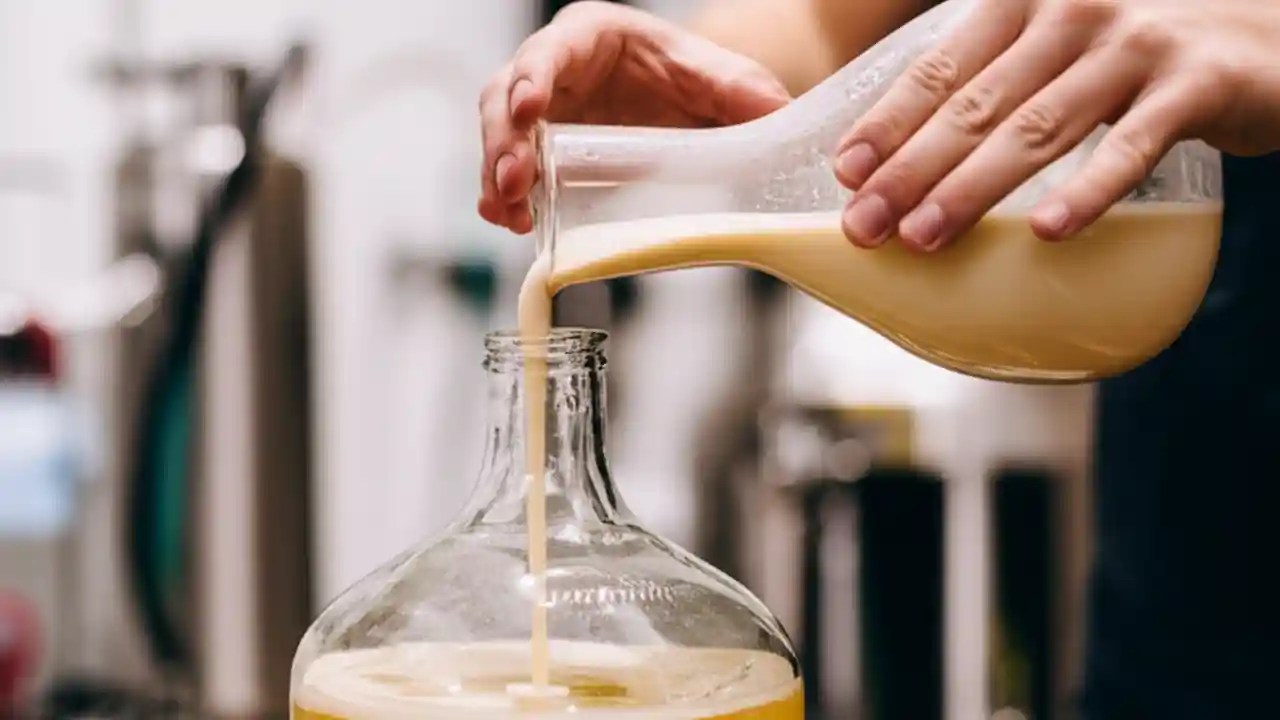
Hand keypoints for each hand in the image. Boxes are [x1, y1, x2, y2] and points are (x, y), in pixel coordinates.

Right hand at [478, 1, 789, 233]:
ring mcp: (542, 113)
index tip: (528, 111)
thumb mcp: (724, 80)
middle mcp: (554, 70)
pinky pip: (510, 173)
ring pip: (498, 137)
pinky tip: (512, 223)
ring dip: (497, 176)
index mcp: (589, 36)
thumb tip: (781, 114)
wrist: (689, 107)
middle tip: (514, 182)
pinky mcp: (541, 153)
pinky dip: (505, 200)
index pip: (547, 52)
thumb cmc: (696, 79)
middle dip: (503, 141)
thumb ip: (745, 92)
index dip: (531, 79)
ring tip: (510, 216)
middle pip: (504, 97)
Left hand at [833, 0, 1279, 250]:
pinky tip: (1050, 232)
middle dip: (911, 170)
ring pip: (1038, 127)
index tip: (847, 175)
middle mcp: (1072, 12)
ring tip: (923, 238)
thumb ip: (997, 83)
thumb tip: (910, 161)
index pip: (940, 67)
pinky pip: (1132, 146)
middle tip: (865, 226)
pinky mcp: (1194, 85)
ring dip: (973, 188)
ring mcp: (1134, 46)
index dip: (888, 122)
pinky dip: (1089, 190)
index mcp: (1024, 4)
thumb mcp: (1060, 46)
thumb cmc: (1138, 50)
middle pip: (975, 104)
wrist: (1264, 31)